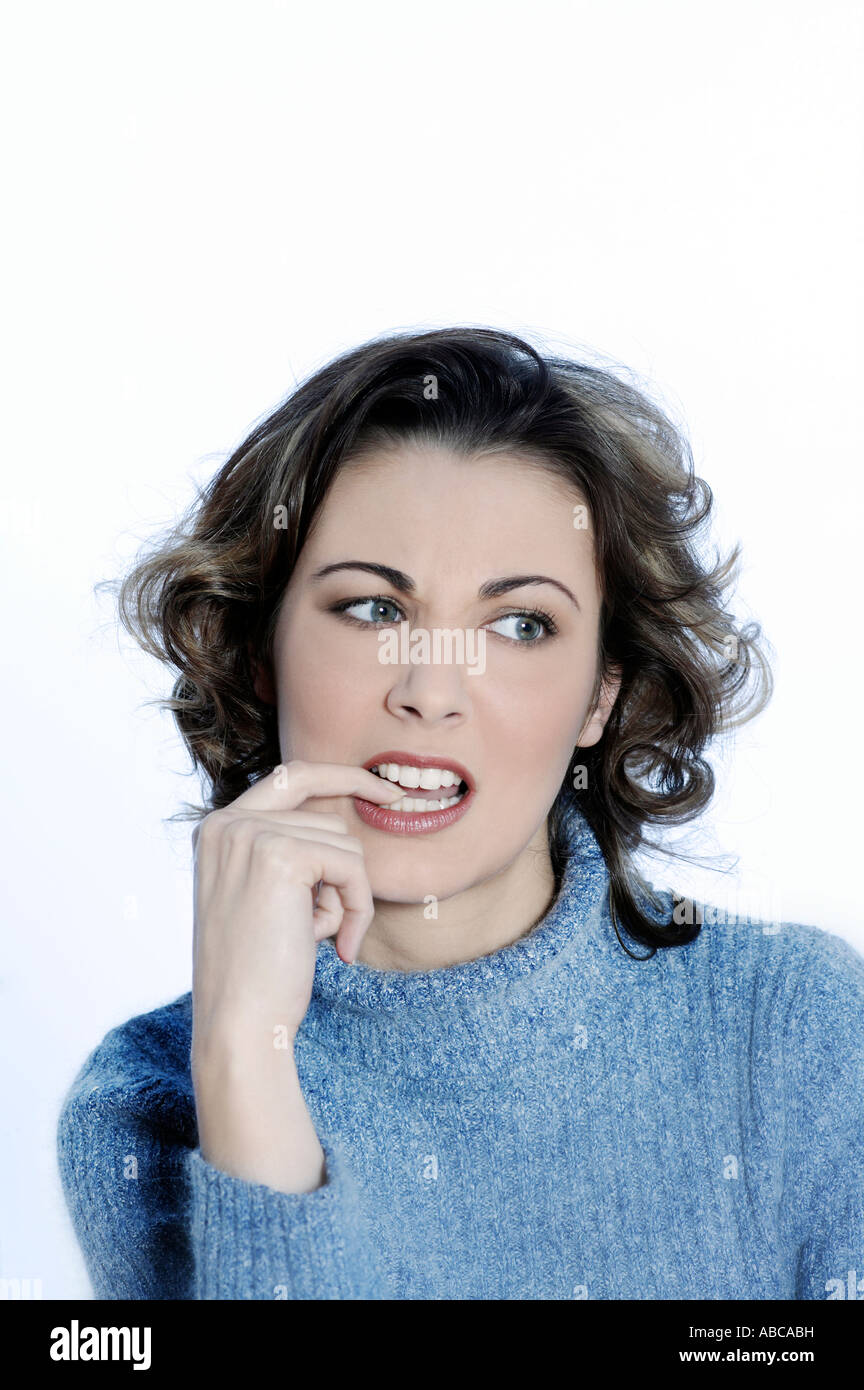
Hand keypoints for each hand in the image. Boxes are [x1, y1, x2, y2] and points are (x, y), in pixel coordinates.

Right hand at [188, 759, 400, 1192]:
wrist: (239, 1025)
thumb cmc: (258, 975)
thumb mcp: (265, 901)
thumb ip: (289, 857)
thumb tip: (347, 831)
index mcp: (216, 830)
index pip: (290, 777)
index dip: (341, 776)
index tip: (386, 789)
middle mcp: (225, 823)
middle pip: (327, 816)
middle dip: (345, 873)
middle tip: (341, 926)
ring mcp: (250, 835)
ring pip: (344, 843)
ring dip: (347, 897)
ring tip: (317, 940)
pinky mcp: (279, 854)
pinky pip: (351, 866)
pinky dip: (357, 907)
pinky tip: (337, 946)